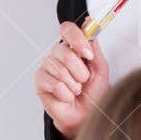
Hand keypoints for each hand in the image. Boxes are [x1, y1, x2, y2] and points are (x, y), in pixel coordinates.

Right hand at [35, 21, 110, 138]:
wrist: (86, 116)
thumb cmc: (93, 94)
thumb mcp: (100, 69)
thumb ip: (95, 48)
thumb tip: (90, 23)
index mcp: (72, 48)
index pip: (67, 29)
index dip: (77, 39)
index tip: (88, 54)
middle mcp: (58, 55)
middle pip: (65, 51)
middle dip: (80, 71)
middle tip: (83, 80)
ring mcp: (47, 67)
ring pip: (61, 70)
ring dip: (74, 85)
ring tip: (75, 90)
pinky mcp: (40, 81)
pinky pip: (55, 84)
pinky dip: (66, 94)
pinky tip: (66, 96)